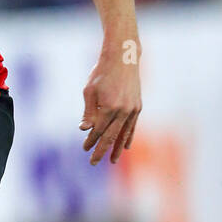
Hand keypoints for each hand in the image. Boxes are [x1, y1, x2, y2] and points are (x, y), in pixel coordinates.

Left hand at [79, 51, 141, 165]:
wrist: (123, 58)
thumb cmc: (102, 73)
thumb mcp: (89, 90)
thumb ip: (88, 112)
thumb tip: (84, 129)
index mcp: (108, 107)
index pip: (97, 130)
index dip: (90, 141)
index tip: (85, 148)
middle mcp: (122, 111)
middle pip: (110, 136)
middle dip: (101, 150)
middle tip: (93, 162)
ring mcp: (132, 109)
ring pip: (123, 134)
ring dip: (116, 148)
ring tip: (112, 161)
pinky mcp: (137, 106)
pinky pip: (132, 126)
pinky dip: (128, 137)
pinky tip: (125, 146)